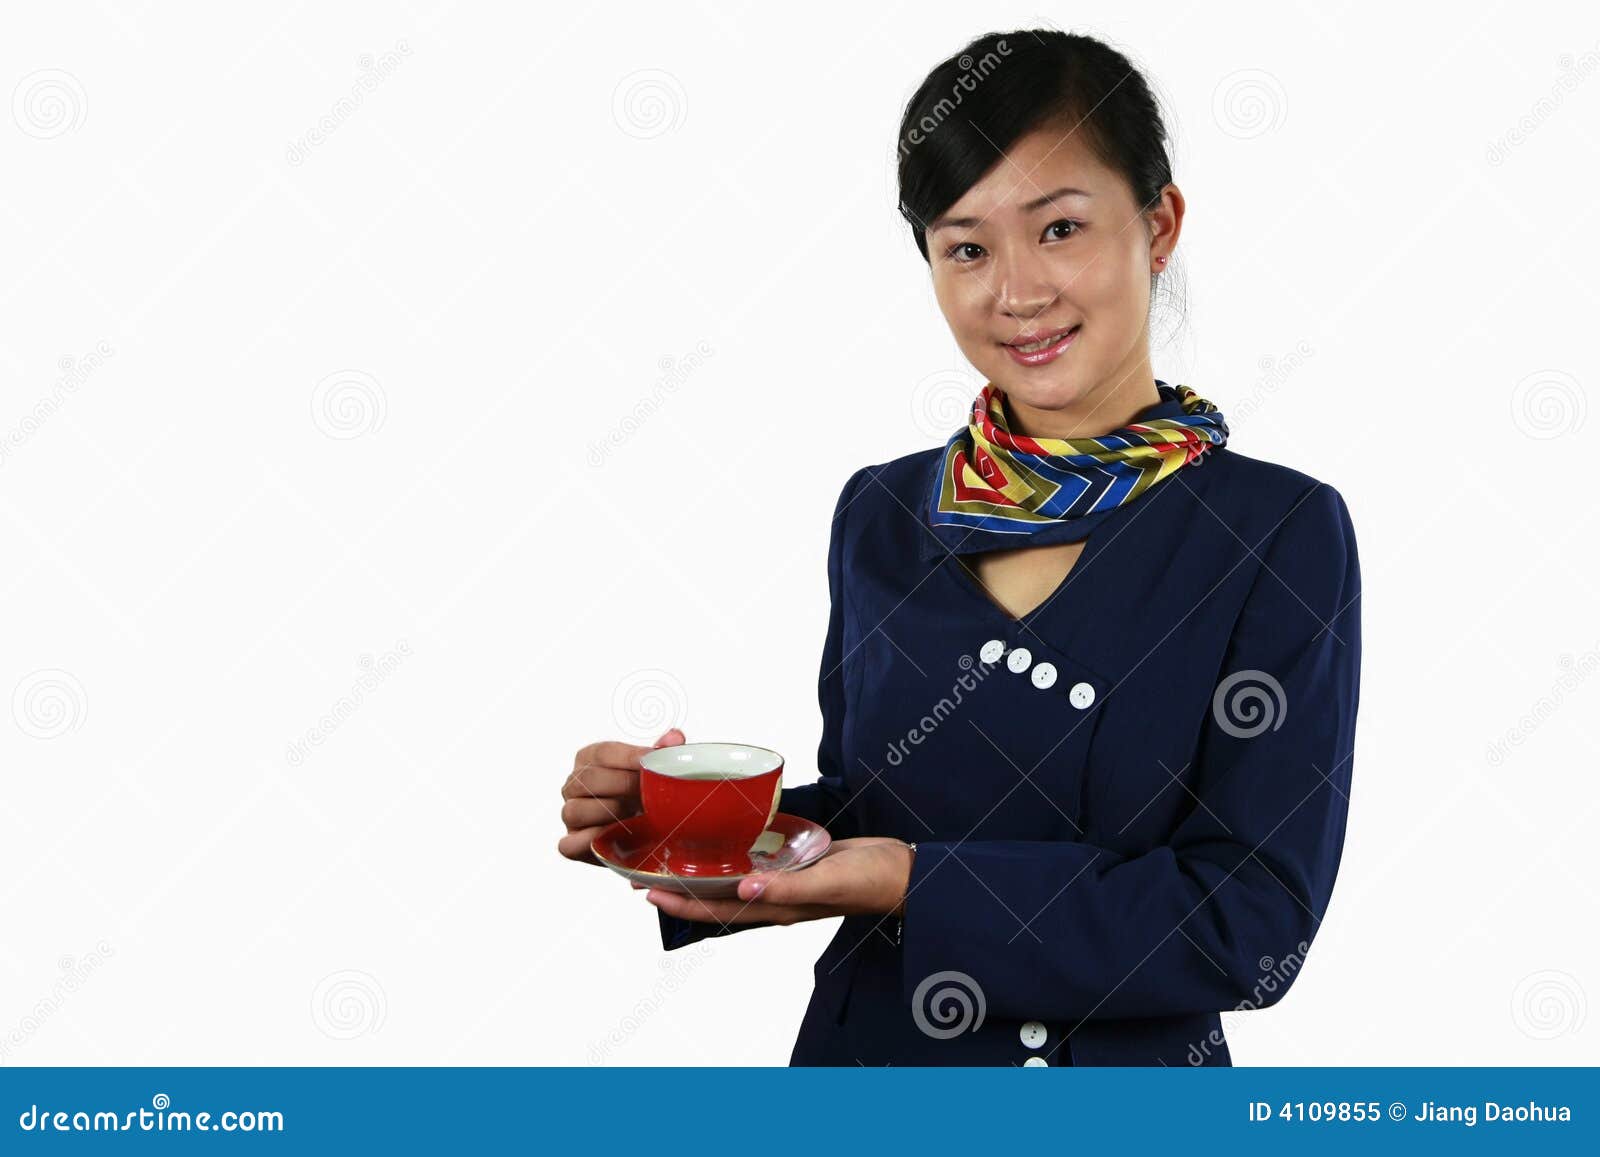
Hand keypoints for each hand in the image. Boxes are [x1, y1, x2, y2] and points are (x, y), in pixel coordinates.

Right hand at [557, 728, 684, 865]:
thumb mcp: (652, 772)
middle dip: (623, 785)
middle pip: (588, 779)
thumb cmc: (643, 795)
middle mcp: (575, 785)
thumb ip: (661, 754)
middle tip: (649, 792)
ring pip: (575, 811)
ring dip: (609, 813)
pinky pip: (569, 845)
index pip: (603, 753)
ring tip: (635, 816)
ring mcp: (571, 815)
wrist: (644, 831)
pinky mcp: (573, 844)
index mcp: (590, 760)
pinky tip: (612, 837)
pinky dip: (589, 842)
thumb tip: (674, 738)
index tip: (650, 762)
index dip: (628, 757)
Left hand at [643, 837, 914, 926]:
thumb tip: (742, 890)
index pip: (716, 911)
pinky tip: (725, 834)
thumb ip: (786, 888)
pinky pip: (758, 860)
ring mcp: (785, 880)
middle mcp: (774, 897)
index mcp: (776, 907)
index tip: (646, 891)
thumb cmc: (869, 882)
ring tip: (676, 853)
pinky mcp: (797, 862)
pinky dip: (736, 852)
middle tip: (647, 871)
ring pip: (734, 879)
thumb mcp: (826, 882)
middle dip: (682, 888)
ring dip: (705, 870)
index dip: (680, 905)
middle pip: (717, 897)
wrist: (903, 872)